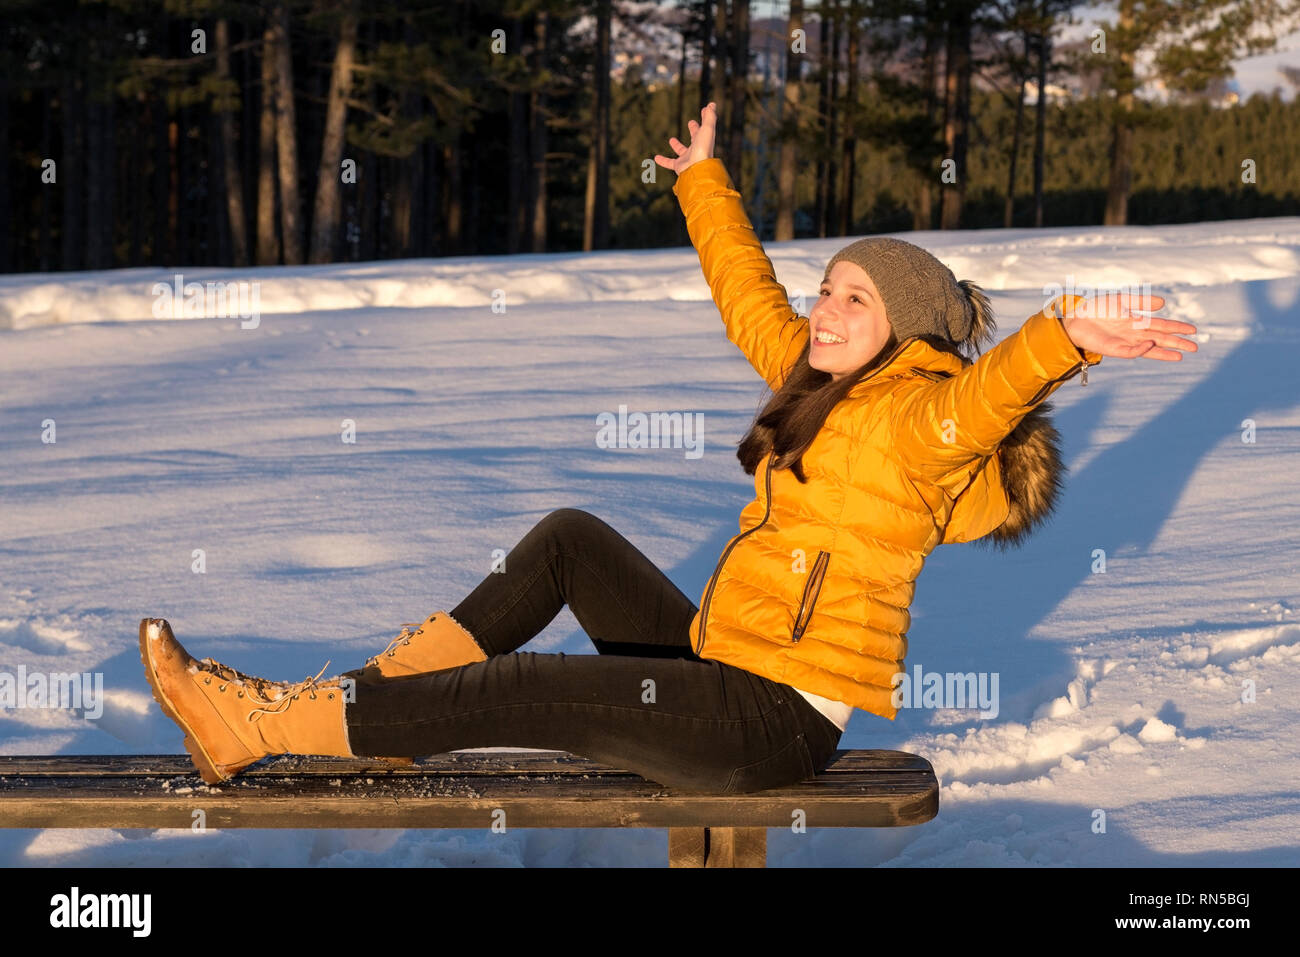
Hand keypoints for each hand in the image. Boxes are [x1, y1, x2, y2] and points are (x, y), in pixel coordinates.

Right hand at [654, 102, 717, 175]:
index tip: (705, 110)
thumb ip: (710, 117)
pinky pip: (669, 163)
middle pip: (695, 138)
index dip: (706, 118)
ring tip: (671, 139)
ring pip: (682, 151)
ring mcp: (688, 158)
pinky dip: (663, 160)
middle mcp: (697, 149)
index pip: (705, 127)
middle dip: (694, 130)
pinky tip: (656, 157)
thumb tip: (712, 104)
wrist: (697, 168)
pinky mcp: (679, 166)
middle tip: (691, 122)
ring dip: (677, 146)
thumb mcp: (707, 129)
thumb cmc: (703, 148)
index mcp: (704, 140)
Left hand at [1058, 292, 1197, 361]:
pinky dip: (1141, 349)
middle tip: (1195, 347)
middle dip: (1177, 343)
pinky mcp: (1114, 349)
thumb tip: (1163, 303)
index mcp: (1138, 322)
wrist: (1075, 319)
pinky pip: (1130, 351)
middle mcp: (1134, 334)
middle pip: (1160, 339)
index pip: (1162, 326)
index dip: (1177, 328)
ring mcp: (1125, 342)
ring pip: (1149, 348)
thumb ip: (1141, 302)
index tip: (1193, 330)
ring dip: (1164, 351)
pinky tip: (1151, 344)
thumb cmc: (1097, 309)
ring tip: (1181, 355)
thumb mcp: (1121, 301)